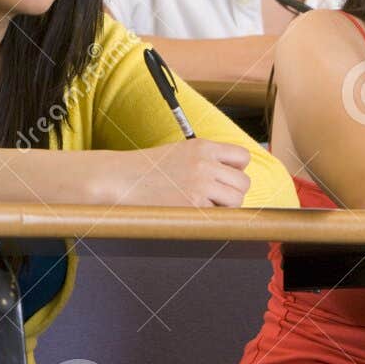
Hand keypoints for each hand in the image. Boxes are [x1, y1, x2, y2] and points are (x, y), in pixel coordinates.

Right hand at [115, 138, 252, 206]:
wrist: (120, 178)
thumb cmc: (146, 168)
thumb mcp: (180, 153)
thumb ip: (205, 160)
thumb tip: (228, 177)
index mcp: (202, 146)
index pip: (242, 156)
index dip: (237, 170)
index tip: (226, 178)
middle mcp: (205, 163)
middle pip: (244, 182)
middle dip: (233, 192)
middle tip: (215, 197)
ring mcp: (201, 184)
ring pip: (237, 200)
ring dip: (226, 207)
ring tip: (204, 206)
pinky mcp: (193, 205)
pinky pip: (219, 215)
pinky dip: (210, 217)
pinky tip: (192, 212)